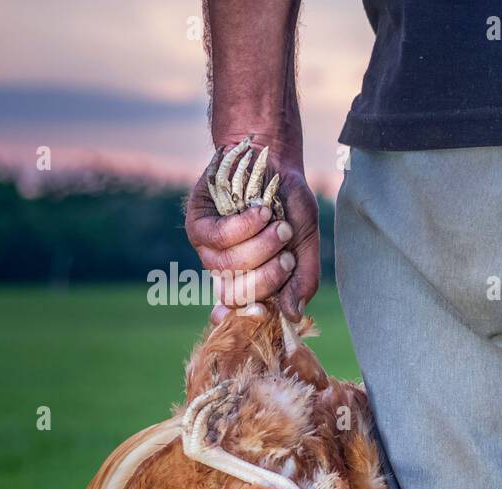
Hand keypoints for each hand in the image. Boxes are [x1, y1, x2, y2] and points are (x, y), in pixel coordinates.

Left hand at [185, 146, 318, 322]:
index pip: (242, 310)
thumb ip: (303, 278)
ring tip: (279, 226)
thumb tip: (294, 316)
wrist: (271, 159)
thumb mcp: (305, 241)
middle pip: (237, 294)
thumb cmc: (289, 202)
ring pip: (228, 266)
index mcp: (253, 278)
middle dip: (268, 276)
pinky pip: (217, 238)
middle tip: (287, 255)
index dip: (248, 316)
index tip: (262, 312)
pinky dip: (243, 227)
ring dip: (260, 247)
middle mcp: (228, 269)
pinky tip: (260, 212)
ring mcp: (209, 248)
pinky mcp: (197, 224)